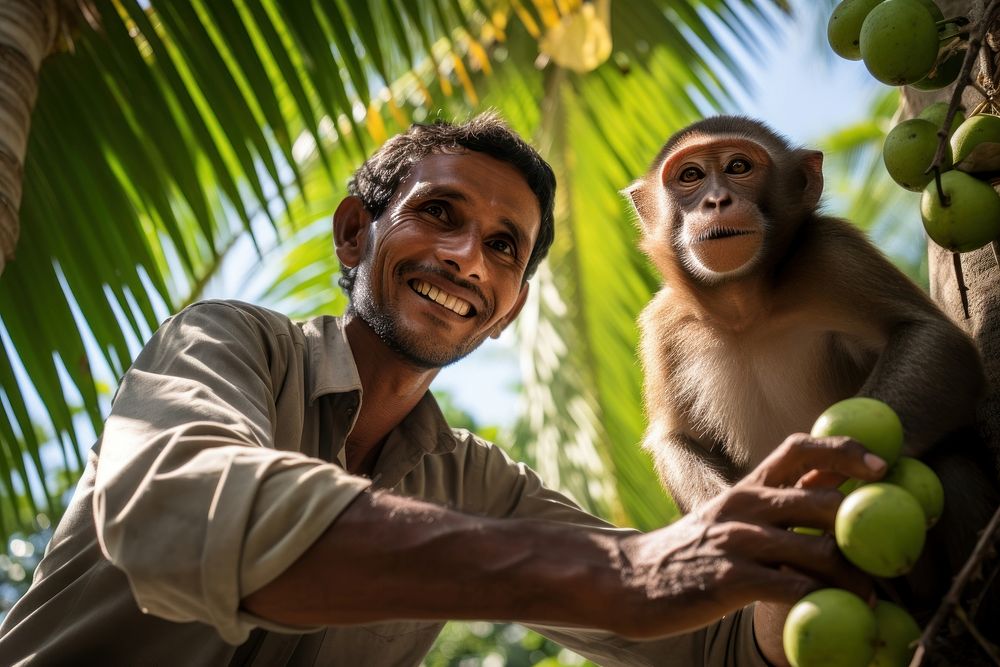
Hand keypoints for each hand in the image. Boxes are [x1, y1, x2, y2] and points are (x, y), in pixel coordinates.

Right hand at [612, 434, 885, 638]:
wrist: (630, 581)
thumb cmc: (691, 554)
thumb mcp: (729, 517)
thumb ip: (775, 505)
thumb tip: (832, 490)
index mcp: (746, 487)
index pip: (799, 449)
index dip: (845, 452)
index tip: (882, 468)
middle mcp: (743, 505)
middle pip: (822, 501)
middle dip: (864, 526)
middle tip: (888, 553)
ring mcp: (736, 541)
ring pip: (818, 550)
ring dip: (854, 577)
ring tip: (867, 595)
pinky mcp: (730, 579)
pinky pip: (794, 588)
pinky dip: (822, 602)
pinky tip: (830, 613)